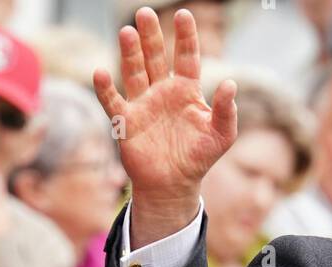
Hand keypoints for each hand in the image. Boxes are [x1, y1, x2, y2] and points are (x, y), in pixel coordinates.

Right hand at [92, 6, 236, 244]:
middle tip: (145, 13)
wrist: (174, 186)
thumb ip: (226, 111)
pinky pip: (113, 101)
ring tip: (128, 32)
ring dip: (130, 53)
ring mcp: (142, 104)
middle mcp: (162, 91)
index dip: (186, 37)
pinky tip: (101, 73)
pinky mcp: (126, 121)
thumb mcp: (220, 136)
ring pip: (134, 72)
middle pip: (155, 57)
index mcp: (186, 91)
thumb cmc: (198, 159)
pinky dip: (105, 88)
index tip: (184, 15)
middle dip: (151, 36)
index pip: (187, 57)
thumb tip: (230, 84)